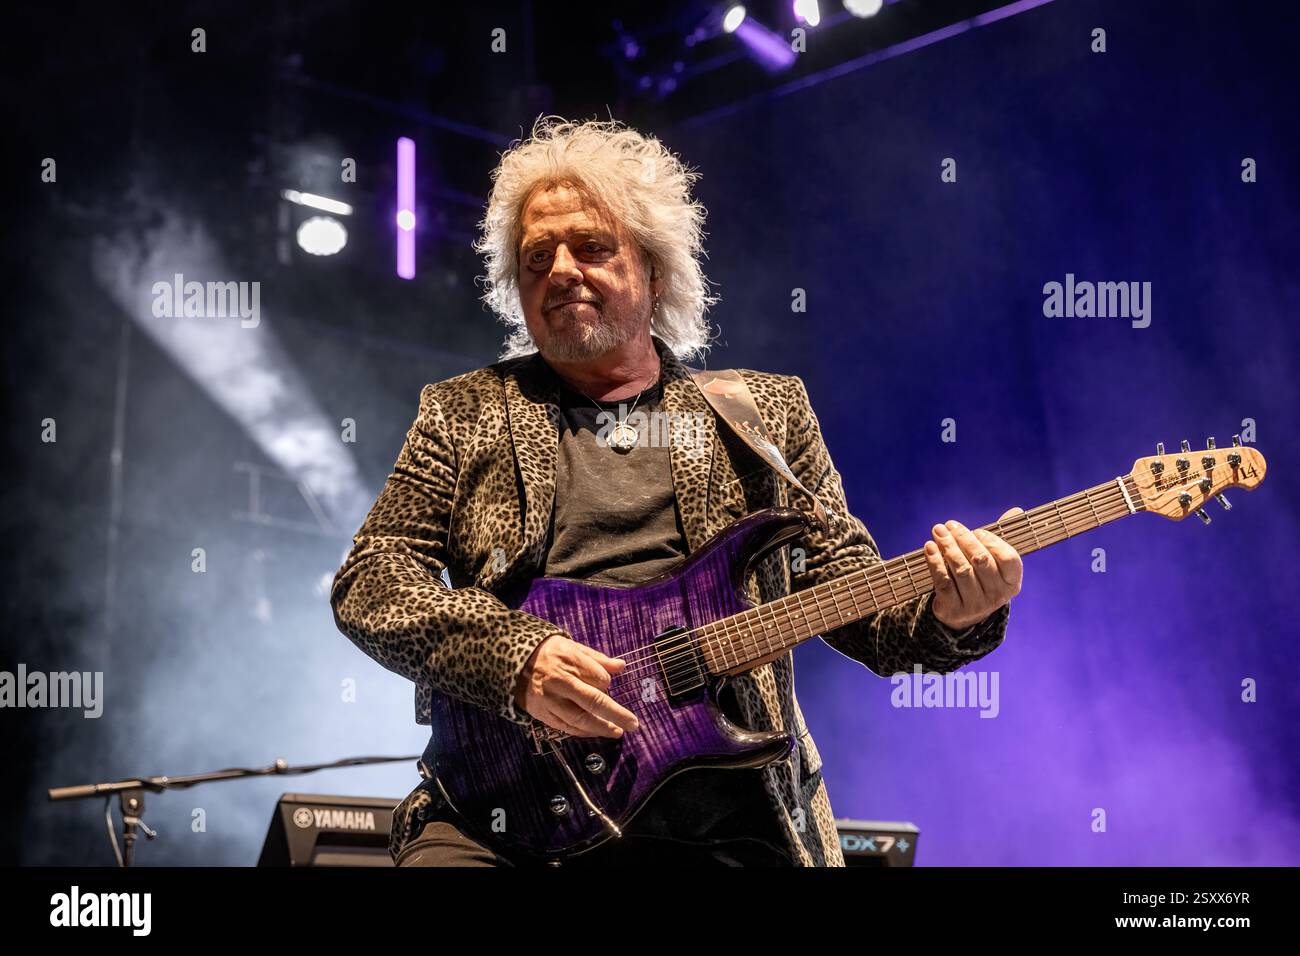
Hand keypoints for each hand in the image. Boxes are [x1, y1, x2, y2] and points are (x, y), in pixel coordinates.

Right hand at [513, 634, 640, 737]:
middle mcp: (559, 681)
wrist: (513, 663)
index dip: (606, 683)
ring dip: (601, 728)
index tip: (606, 683)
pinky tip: (596, 731)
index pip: (598, 678)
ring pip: (580, 719)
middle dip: (616, 714)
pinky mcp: (542, 713)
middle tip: (633, 723)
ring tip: (618, 731)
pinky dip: (583, 732)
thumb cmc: (548, 653)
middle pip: (593, 701)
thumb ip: (597, 659)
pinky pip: (566, 727)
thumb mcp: (572, 647)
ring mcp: (549, 700)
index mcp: (568, 660)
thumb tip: (621, 666)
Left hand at [922, 508, 1023, 631]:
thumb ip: (1001, 537)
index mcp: (1012, 582)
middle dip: (963, 538)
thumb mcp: (993, 562)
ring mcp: (976, 604)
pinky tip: (930, 547)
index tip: (976, 531)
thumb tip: (1016, 510)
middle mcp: (997, 595)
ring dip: (947, 546)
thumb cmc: (980, 579)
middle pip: (980, 560)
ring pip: (961, 569)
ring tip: (938, 531)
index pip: (1008, 557)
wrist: (963, 613)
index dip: (991, 541)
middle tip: (949, 525)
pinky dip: (935, 562)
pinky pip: (943, 581)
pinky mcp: (954, 609)